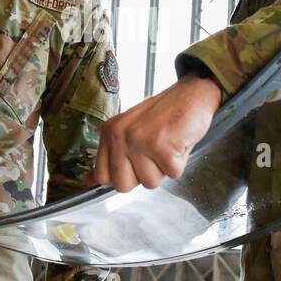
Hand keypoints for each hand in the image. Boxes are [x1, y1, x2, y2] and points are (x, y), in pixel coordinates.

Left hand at [92, 73, 222, 192]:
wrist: (192, 94)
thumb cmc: (164, 116)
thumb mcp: (130, 133)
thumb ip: (111, 157)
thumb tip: (89, 181)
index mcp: (109, 132)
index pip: (102, 176)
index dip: (123, 175)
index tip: (135, 162)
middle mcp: (120, 136)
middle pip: (123, 185)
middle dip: (143, 176)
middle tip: (154, 154)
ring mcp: (140, 141)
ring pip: (150, 182)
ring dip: (164, 169)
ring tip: (167, 146)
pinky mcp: (162, 145)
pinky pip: (172, 174)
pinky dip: (180, 162)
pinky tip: (178, 143)